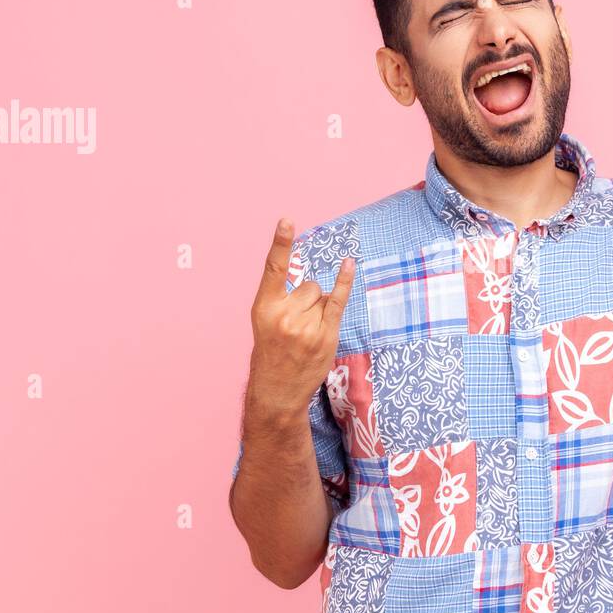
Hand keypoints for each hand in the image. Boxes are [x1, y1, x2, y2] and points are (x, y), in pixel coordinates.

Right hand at [244, 218, 354, 428]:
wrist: (277, 391)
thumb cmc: (272, 352)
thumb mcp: (266, 322)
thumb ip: (283, 298)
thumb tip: (314, 281)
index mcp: (264, 308)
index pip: (274, 269)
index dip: (281, 243)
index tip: (287, 220)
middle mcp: (285, 315)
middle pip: (309, 285)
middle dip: (308, 300)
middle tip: (296, 327)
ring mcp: (306, 327)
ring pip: (323, 297)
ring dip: (319, 310)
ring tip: (305, 335)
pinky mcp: (326, 336)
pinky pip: (338, 301)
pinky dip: (345, 282)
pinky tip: (349, 264)